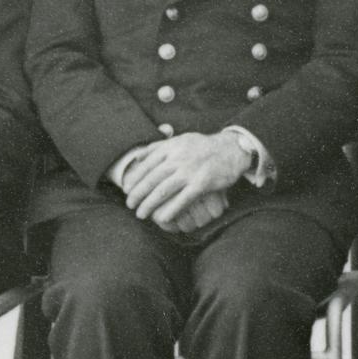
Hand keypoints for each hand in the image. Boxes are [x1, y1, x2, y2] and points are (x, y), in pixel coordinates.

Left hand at [111, 132, 251, 227]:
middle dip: (138, 194)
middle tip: (129, 205)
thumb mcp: (180, 139)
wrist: (231, 149)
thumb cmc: (203, 146)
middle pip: (152, 179)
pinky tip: (161, 218)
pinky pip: (182, 200)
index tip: (125, 190)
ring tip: (140, 214)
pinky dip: (170, 210)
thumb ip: (158, 147)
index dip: (134, 179)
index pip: (146, 164)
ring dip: (149, 204)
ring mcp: (190, 171)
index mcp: (171, 147)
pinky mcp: (202, 183)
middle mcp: (178, 158)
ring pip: (163, 191)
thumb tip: (137, 156)